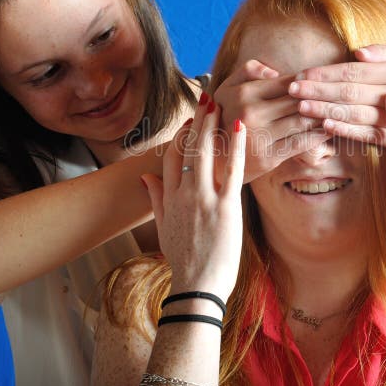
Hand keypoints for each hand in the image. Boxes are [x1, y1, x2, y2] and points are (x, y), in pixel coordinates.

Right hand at [141, 97, 245, 302]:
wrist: (198, 287)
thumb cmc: (184, 260)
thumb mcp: (164, 228)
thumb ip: (157, 200)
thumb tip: (145, 178)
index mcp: (170, 199)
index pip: (170, 157)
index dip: (180, 135)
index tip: (190, 120)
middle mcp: (185, 194)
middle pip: (188, 148)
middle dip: (198, 120)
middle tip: (207, 98)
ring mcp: (204, 199)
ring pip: (206, 153)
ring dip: (212, 125)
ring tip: (219, 103)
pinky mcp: (226, 207)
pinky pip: (232, 170)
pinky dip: (235, 146)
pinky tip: (239, 127)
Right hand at [214, 59, 330, 182]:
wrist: (211, 161)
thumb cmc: (222, 120)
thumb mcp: (226, 90)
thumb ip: (248, 71)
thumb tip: (275, 72)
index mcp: (244, 93)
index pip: (287, 82)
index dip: (309, 81)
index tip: (325, 80)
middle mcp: (251, 113)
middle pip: (298, 100)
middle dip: (321, 96)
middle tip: (342, 93)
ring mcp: (260, 136)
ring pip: (302, 120)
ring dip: (324, 114)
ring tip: (340, 109)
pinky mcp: (268, 158)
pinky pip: (300, 143)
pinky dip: (318, 135)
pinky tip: (330, 130)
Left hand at [287, 44, 385, 146]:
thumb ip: (384, 52)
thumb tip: (357, 53)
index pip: (353, 72)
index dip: (325, 73)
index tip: (302, 73)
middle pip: (349, 92)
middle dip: (318, 90)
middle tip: (292, 89)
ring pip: (354, 114)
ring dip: (325, 110)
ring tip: (301, 107)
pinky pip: (367, 134)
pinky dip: (345, 130)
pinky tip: (325, 126)